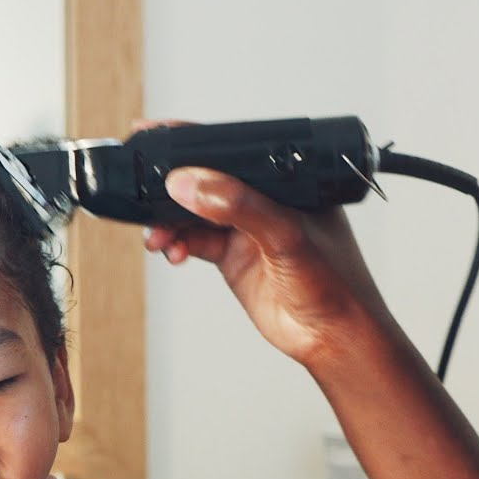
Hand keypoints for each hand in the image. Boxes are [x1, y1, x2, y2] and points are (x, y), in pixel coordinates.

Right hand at [140, 126, 394, 367]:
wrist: (334, 338)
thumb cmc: (335, 283)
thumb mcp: (287, 235)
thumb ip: (239, 205)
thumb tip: (189, 182)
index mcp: (286, 180)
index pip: (234, 151)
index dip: (194, 144)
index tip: (156, 139)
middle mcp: (264, 201)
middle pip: (206, 181)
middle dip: (172, 187)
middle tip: (143, 191)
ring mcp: (247, 230)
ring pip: (194, 214)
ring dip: (169, 221)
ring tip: (158, 236)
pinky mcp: (234, 258)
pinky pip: (194, 242)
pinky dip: (177, 244)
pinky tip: (173, 251)